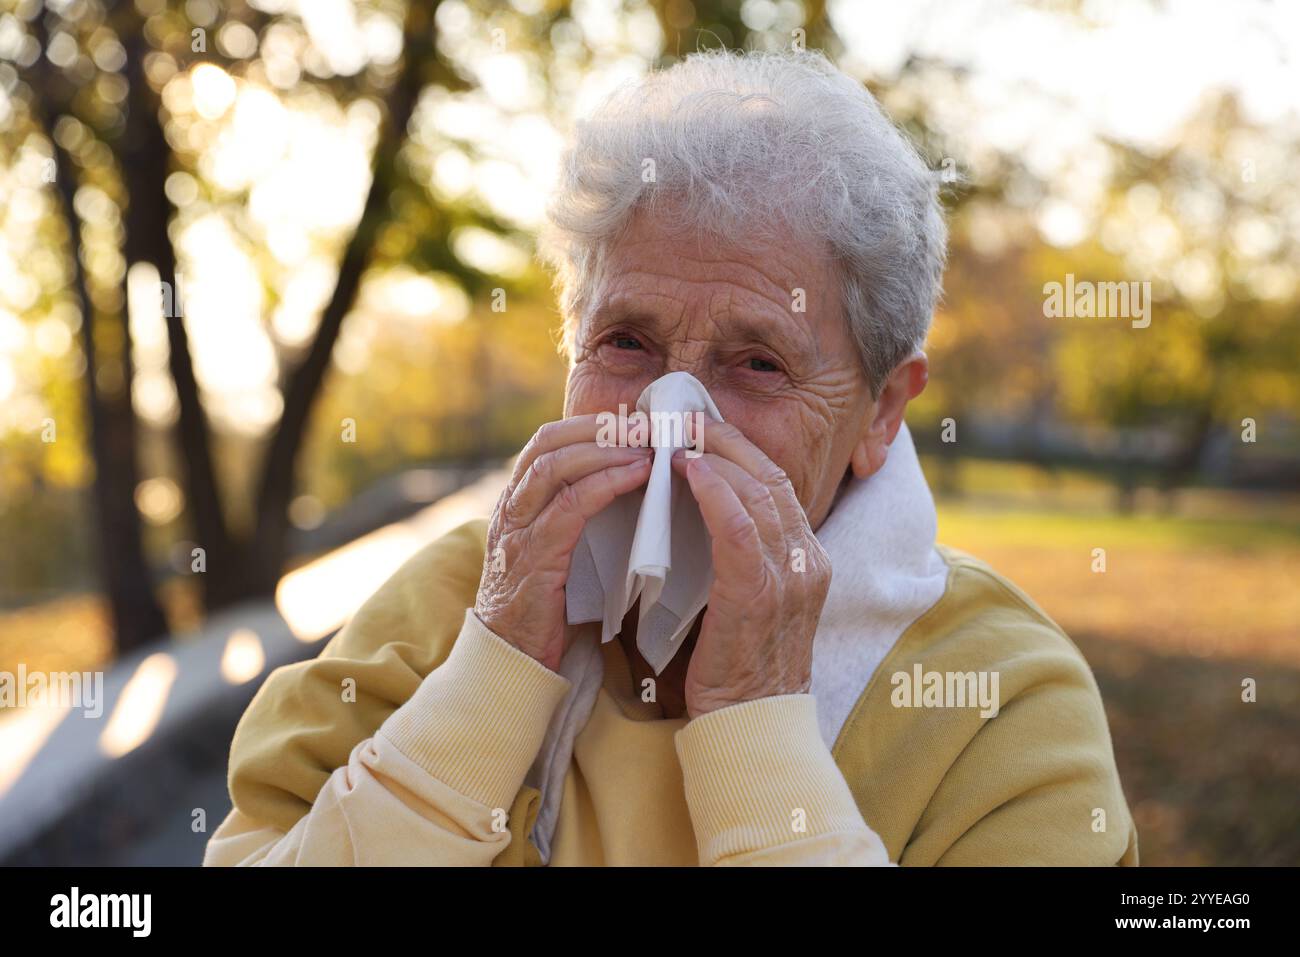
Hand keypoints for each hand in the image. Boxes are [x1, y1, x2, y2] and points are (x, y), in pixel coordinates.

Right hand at [475, 414, 652, 671]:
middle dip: (599, 427)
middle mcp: (511, 510)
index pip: (546, 441)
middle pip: (548, 443)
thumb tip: (620, 485)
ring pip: (554, 466)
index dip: (588, 423)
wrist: (510, 660)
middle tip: (645, 423)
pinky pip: (569, 507)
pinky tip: (636, 476)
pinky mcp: (533, 559)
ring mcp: (517, 532)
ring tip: (645, 444)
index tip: (630, 418)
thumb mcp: (554, 551)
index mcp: (516, 504)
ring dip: (605, 448)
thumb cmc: (542, 608)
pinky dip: (604, 483)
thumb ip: (573, 517)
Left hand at [670, 417, 830, 717]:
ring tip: (677, 432)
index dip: (740, 451)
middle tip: (686, 416)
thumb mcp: (748, 603)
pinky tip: (686, 470)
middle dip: (727, 439)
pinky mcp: (759, 593)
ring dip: (715, 455)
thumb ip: (737, 559)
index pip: (778, 486)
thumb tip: (696, 514)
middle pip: (771, 477)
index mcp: (808, 561)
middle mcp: (807, 561)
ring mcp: (789, 577)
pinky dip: (714, 491)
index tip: (703, 429)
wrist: (749, 727)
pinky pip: (739, 527)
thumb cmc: (736, 669)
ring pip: (758, 492)